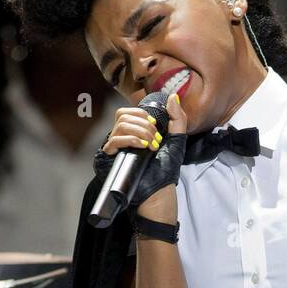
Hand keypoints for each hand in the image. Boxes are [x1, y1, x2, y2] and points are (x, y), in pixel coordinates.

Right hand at [93, 92, 187, 214]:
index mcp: (132, 131)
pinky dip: (130, 139)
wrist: (160, 191)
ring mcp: (114, 149)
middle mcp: (121, 138)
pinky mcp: (110, 159)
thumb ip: (177, 117)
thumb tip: (172, 97)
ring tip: (151, 145)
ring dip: (140, 132)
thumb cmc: (166, 169)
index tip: (156, 125)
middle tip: (156, 138)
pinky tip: (142, 146)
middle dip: (143, 124)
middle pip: (123, 116)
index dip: (142, 114)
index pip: (128, 112)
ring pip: (119, 126)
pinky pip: (113, 141)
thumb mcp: (176, 139)